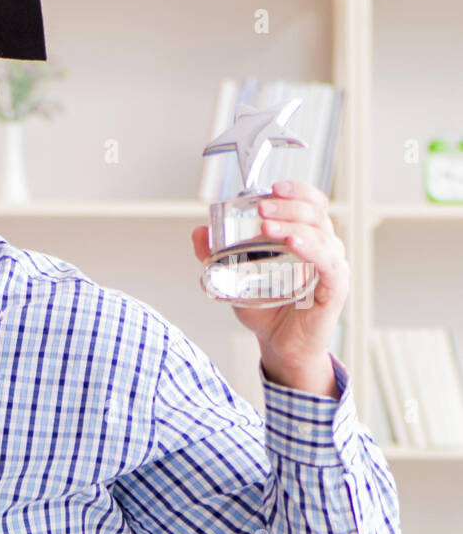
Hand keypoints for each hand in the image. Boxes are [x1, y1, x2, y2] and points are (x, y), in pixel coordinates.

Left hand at [191, 179, 348, 376]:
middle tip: (263, 207)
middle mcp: (325, 248)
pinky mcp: (335, 288)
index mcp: (308, 239)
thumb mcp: (236, 279)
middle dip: (289, 205)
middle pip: (316, 214)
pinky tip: (294, 243)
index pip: (311, 205)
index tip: (273, 187)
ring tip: (267, 226)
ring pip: (321, 235)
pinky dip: (312, 250)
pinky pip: (328, 264)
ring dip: (294, 225)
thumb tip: (198, 232)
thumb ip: (216, 257)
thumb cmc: (268, 311)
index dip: (297, 192)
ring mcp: (332, 267)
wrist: (279, 346)